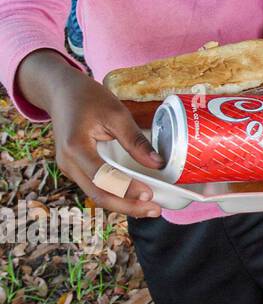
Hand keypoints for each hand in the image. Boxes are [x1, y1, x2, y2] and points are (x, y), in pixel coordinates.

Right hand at [48, 73, 164, 217]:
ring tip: (149, 208)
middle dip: (127, 206)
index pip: (102, 177)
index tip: (149, 195)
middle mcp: (68, 163)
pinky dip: (115, 194)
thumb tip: (158, 163)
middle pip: (97, 194)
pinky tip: (134, 198)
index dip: (126, 189)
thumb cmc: (88, 99)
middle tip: (155, 210)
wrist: (62, 93)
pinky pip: (95, 187)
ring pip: (95, 195)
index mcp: (75, 148)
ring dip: (122, 204)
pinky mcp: (75, 169)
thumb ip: (135, 140)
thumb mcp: (116, 113)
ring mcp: (69, 168)